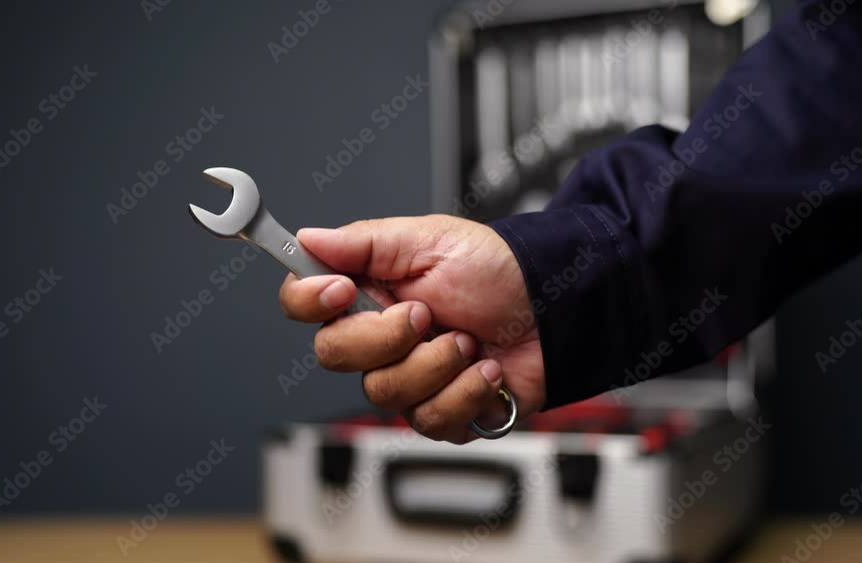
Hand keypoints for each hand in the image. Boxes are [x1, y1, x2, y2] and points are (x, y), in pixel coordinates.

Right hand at [278, 214, 544, 442]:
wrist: (557, 310)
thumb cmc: (500, 270)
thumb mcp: (431, 240)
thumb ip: (364, 242)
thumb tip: (308, 238)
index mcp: (370, 292)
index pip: (305, 303)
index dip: (309, 301)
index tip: (340, 290)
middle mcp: (381, 339)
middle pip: (335, 355)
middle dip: (385, 337)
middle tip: (426, 314)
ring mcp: (410, 378)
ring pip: (384, 392)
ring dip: (436, 363)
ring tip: (469, 341)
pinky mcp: (442, 412)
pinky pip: (430, 419)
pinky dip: (465, 392)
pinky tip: (486, 369)